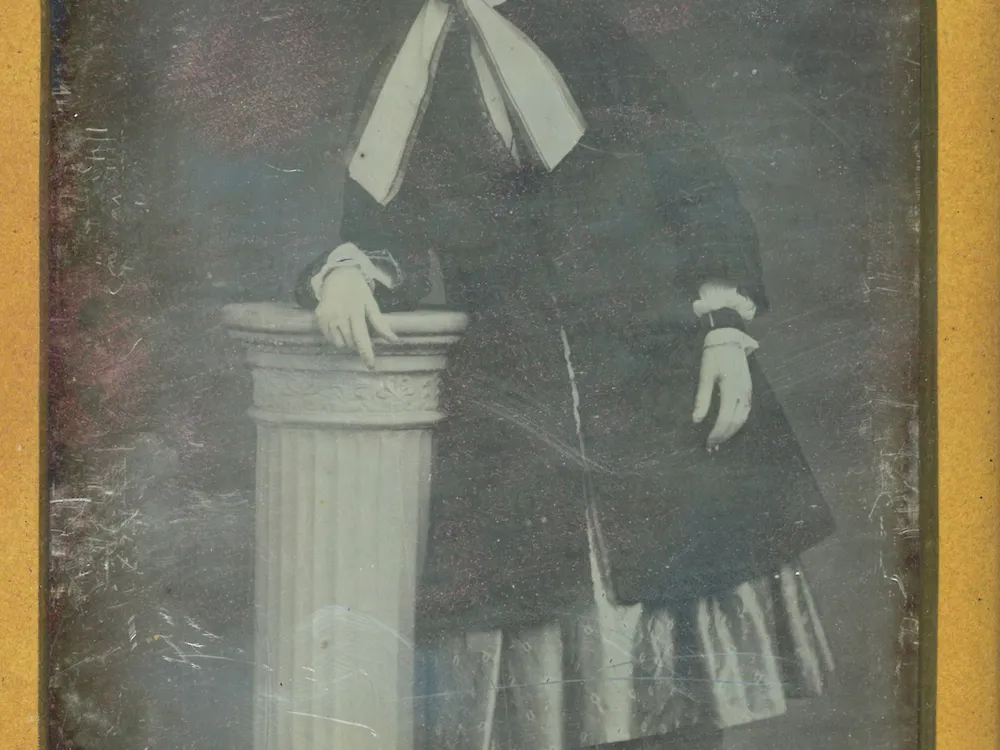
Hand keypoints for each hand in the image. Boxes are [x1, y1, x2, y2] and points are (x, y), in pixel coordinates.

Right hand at [314, 267, 398, 368]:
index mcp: (356, 312)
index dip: (366, 353)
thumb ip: (381, 323)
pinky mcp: (319, 318)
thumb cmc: (358, 291)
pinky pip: (328, 338)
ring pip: (339, 343)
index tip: (370, 366)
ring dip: (345, 341)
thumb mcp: (371, 303)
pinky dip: (335, 336)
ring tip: (347, 326)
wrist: (338, 276)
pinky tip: (338, 323)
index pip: (361, 337)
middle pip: (350, 343)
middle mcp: (340, 316)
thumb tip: (394, 340)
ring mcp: (327, 317)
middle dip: (356, 342)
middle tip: (357, 329)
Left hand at [692, 332, 754, 450]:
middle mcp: (742, 392)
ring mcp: (747, 390)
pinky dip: (738, 421)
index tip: (707, 442)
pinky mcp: (748, 388)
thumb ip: (702, 399)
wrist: (728, 338)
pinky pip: (746, 410)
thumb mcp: (704, 376)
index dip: (717, 433)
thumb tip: (696, 420)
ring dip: (732, 431)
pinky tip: (730, 426)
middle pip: (736, 421)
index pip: (725, 419)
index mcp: (731, 389)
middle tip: (712, 445)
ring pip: (743, 417)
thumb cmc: (713, 356)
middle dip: (724, 435)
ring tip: (720, 439)